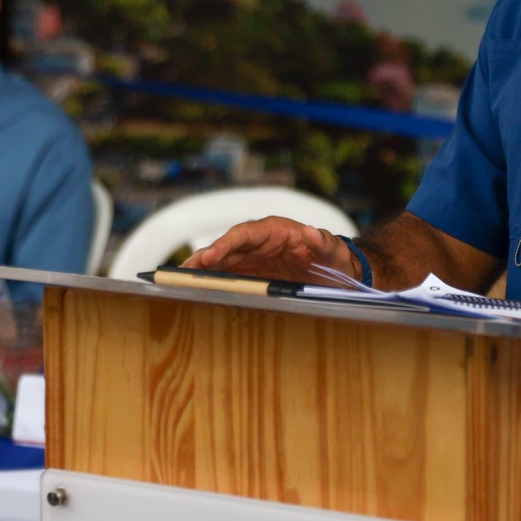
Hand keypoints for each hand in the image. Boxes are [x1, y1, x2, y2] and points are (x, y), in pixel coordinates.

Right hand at [179, 216, 354, 282]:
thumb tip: (313, 231)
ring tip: (179, 282)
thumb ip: (326, 242)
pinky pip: (229, 275)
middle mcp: (260, 241)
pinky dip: (213, 281)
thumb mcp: (336, 252)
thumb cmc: (337, 260)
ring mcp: (254, 257)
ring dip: (202, 270)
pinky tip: (196, 290)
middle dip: (205, 259)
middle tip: (183, 273)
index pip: (244, 234)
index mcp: (276, 230)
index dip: (225, 244)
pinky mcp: (253, 273)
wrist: (340, 273)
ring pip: (222, 261)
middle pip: (226, 247)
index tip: (209, 257)